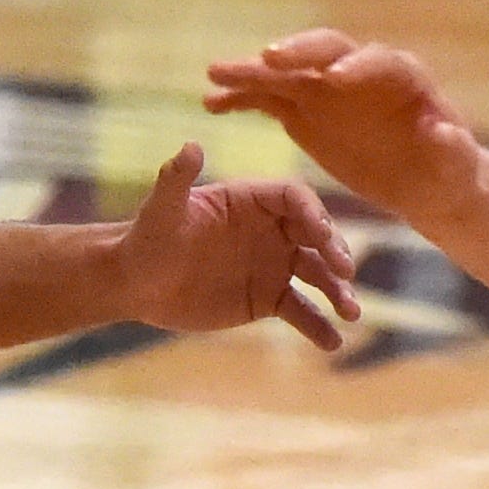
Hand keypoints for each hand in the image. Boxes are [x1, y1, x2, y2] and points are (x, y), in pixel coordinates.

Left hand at [112, 142, 360, 349]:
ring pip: (317, 275)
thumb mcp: (161, 209)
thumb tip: (192, 145)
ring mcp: (274, 265)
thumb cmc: (147, 238)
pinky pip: (301, 311)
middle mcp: (271, 231)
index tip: (321, 234)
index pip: (294, 198)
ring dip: (338, 291)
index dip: (312, 213)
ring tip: (351, 312)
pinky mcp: (268, 299)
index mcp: (252, 201)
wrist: (137, 283)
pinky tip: (332, 343)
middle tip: (345, 272)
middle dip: (335, 251)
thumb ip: (176, 178)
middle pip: (316, 235)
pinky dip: (318, 326)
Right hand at [204, 30, 482, 227]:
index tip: (336, 80)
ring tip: (215, 74)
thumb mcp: (457, 168)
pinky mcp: (304, 108)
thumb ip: (453, 149)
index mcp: (402, 78)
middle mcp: (359, 72)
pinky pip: (268, 97)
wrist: (427, 182)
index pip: (379, 61)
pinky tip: (212, 103)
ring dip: (253, 71)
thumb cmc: (449, 173)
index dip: (359, 67)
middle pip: (326, 51)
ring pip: (287, 71)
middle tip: (269, 58)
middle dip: (298, 52)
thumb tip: (442, 131)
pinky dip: (241, 98)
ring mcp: (326, 87)